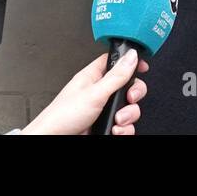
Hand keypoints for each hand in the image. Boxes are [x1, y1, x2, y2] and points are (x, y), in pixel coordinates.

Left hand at [22, 50, 149, 134]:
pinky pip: (125, 125)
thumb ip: (116, 75)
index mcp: (94, 77)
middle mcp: (100, 92)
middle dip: (133, 94)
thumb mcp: (94, 93)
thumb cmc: (62, 116)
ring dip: (129, 116)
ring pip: (129, 107)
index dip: (130, 62)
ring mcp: (103, 110)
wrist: (53, 140)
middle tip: (129, 98)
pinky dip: (124, 129)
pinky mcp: (105, 125)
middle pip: (128, 86)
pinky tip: (116, 130)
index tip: (143, 67)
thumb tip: (132, 56)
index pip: (116, 62)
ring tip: (118, 120)